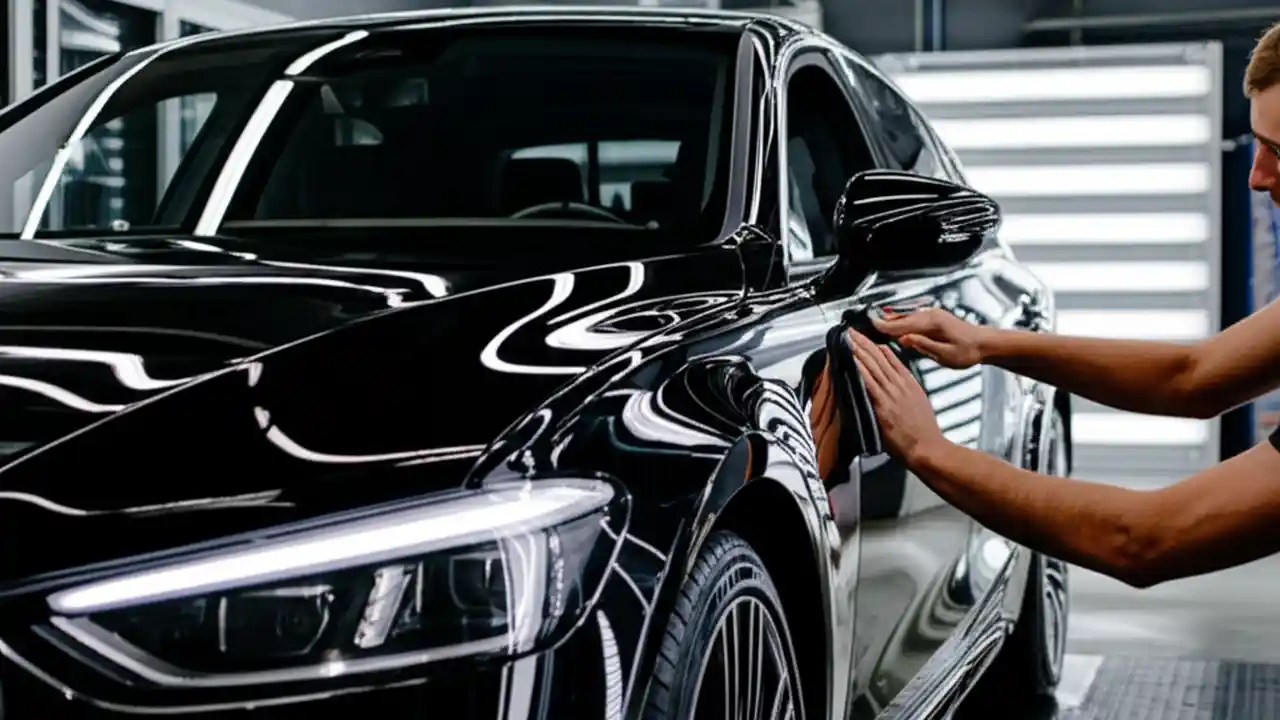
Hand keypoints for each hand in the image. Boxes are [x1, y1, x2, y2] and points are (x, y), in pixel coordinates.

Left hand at [846, 328, 946, 464]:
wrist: (927, 447)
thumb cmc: (923, 431)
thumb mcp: (919, 402)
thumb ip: (907, 388)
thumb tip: (895, 378)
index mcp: (909, 383)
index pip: (891, 358)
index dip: (876, 346)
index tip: (866, 337)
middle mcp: (900, 385)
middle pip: (879, 357)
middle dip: (864, 342)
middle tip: (851, 331)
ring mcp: (891, 394)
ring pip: (873, 366)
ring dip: (859, 350)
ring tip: (848, 338)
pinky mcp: (883, 405)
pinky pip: (868, 382)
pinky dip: (859, 368)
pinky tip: (851, 359)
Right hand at [870, 307, 989, 368]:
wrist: (984, 344)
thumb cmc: (968, 352)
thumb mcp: (946, 355)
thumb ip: (924, 346)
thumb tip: (905, 339)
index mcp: (933, 324)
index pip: (904, 325)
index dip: (887, 326)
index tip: (873, 325)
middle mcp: (931, 315)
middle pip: (903, 318)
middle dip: (886, 321)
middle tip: (869, 323)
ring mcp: (933, 315)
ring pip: (908, 317)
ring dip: (893, 321)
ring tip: (878, 323)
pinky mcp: (934, 318)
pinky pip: (914, 319)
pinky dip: (903, 322)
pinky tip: (896, 325)